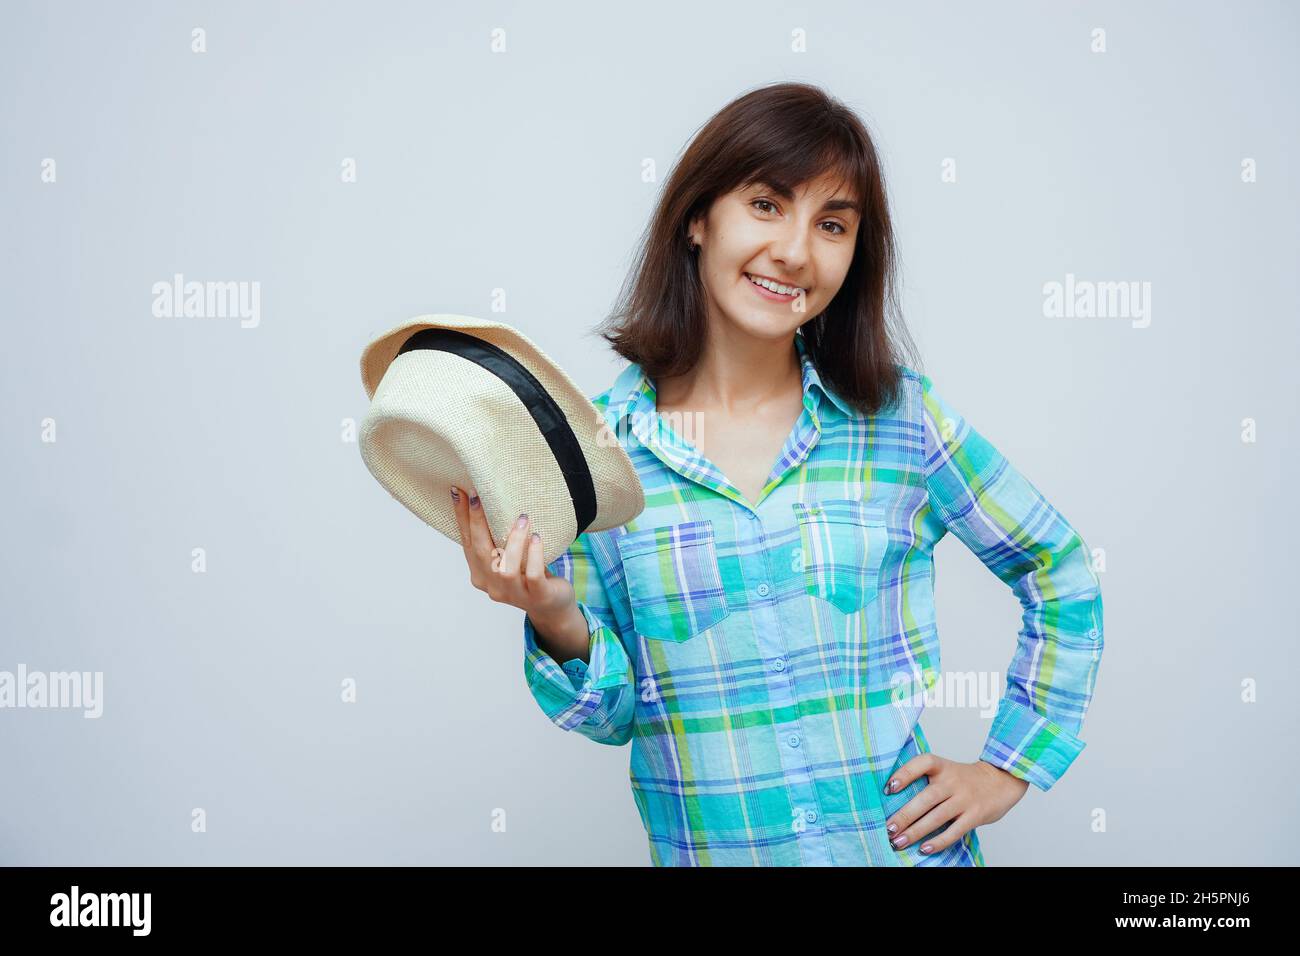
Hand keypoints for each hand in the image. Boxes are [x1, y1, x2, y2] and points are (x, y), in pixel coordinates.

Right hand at [448, 485, 574, 620]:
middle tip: (479, 494)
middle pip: (480, 551)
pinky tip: (537, 538)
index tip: (457, 492)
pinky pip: (532, 575)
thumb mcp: (508, 557)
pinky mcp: (538, 595)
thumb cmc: (529, 576)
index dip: (461, 518)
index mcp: (481, 574)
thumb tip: (491, 501)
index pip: (468, 542)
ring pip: (506, 567)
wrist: (552, 607)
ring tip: (522, 517)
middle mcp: (493, 585)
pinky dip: (534, 555)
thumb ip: (498, 540)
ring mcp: (515, 593)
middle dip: (476, 521)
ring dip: (513, 540)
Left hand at [883, 754, 1029, 855]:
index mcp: (942, 767)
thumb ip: (926, 780)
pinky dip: (939, 841)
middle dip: (905, 815)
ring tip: (898, 841)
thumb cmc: (964, 779)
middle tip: (888, 829)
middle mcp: (953, 782)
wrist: (1001, 780)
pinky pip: (955, 831)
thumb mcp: (946, 770)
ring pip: (937, 817)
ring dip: (916, 831)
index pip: (922, 763)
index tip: (889, 788)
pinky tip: (924, 848)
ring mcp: (965, 799)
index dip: (905, 773)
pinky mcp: (975, 815)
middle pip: (926, 798)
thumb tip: (893, 798)